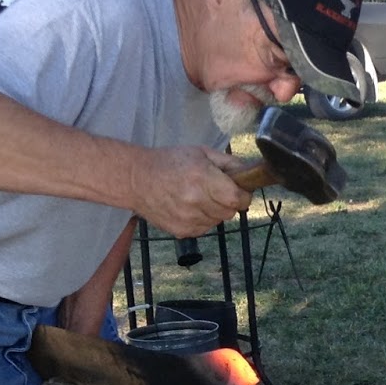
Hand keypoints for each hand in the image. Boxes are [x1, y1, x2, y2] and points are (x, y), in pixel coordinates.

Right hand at [130, 147, 252, 237]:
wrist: (136, 179)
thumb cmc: (170, 162)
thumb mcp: (201, 153)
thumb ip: (228, 163)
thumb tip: (249, 173)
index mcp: (202, 178)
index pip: (237, 198)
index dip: (243, 195)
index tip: (239, 189)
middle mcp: (196, 201)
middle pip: (230, 211)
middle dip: (228, 202)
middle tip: (215, 190)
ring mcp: (188, 219)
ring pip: (218, 220)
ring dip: (215, 211)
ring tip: (198, 197)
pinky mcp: (182, 231)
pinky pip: (205, 228)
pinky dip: (203, 219)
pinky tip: (189, 207)